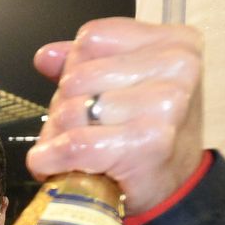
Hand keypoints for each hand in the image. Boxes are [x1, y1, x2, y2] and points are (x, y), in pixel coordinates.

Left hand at [26, 18, 204, 215]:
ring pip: (72, 110)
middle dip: (66, 107)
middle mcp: (179, 66)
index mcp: (176, 42)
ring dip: (59, 136)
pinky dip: (52, 159)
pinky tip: (53, 164)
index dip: (75, 69)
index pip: (91, 39)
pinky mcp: (148, 142)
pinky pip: (75, 144)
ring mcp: (167, 103)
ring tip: (78, 150)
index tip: (94, 94)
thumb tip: (45, 56)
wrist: (173, 184)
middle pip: (77, 76)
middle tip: (84, 130)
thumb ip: (84, 64)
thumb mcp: (122, 85)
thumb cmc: (145, 131)